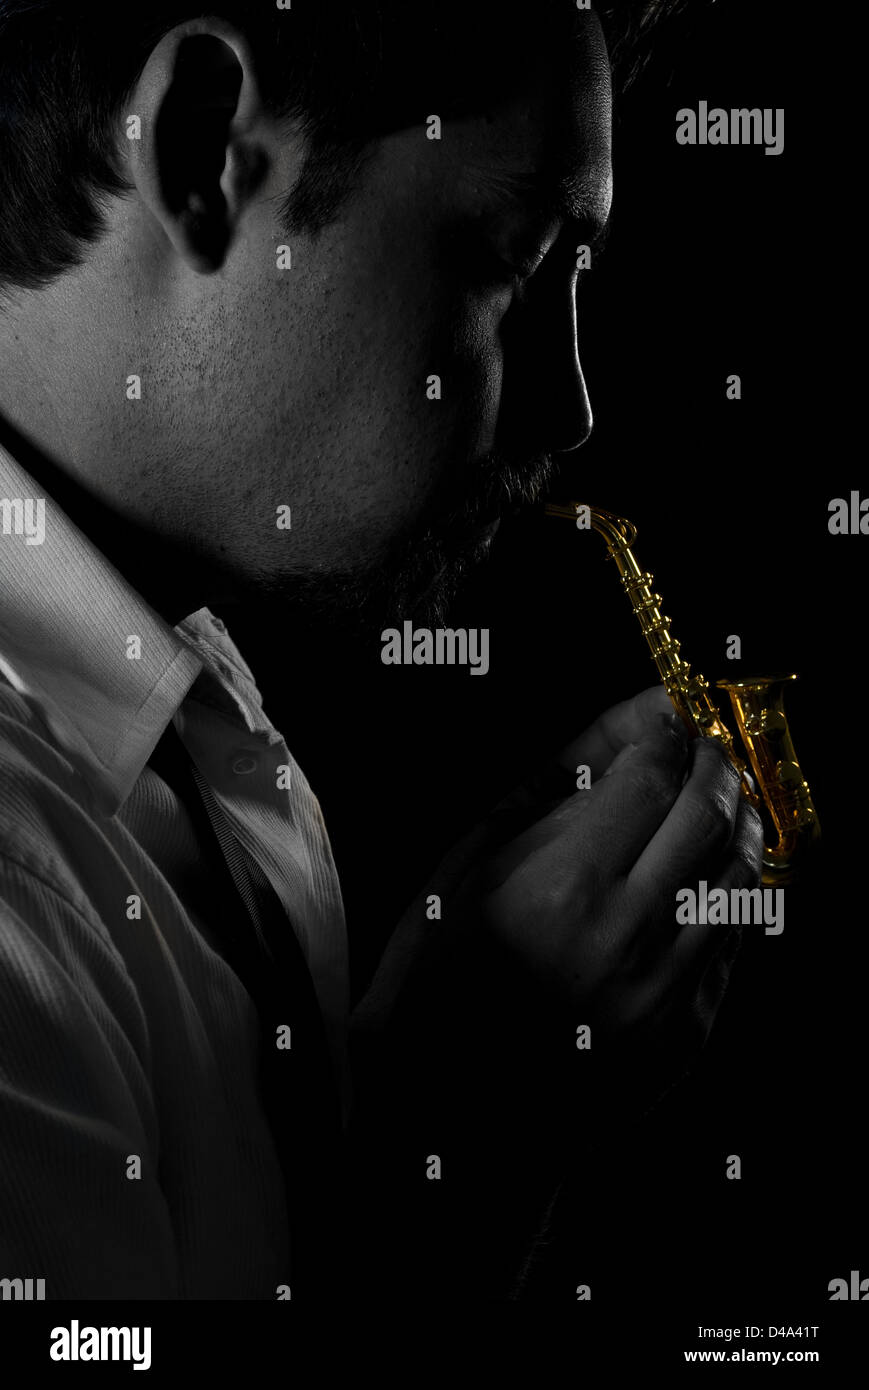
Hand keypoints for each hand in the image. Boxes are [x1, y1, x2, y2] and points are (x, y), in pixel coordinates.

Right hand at [353, 685, 761, 1115]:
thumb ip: (542, 796)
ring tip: (714, 796)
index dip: (664, 725)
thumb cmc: (431, 993)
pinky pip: (734, 939)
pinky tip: (705, 872)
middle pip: (709, 811)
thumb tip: (614, 736)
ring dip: (736, 817)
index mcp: (561, 887)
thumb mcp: (460, 875)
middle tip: (698, 740)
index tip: (663, 709)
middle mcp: (628, 937)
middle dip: (711, 758)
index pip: (649, 772)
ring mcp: (667, 992)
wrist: (442, 1129)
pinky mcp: (688, 1034)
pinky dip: (731, 888)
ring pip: (739, 873)